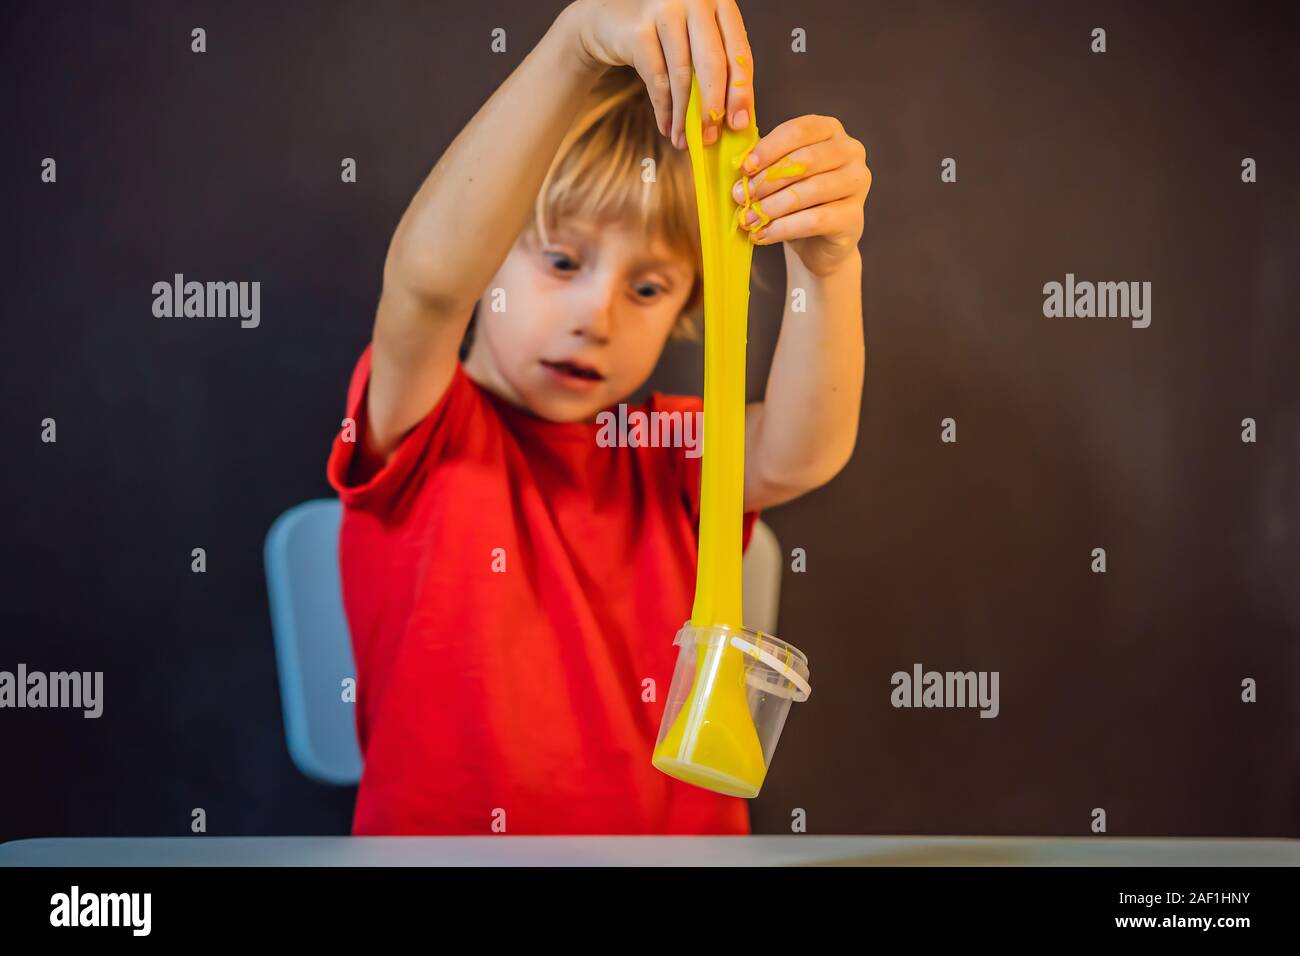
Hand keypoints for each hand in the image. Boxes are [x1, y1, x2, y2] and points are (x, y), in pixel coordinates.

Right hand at [570, 0, 753, 148]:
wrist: (611, 19)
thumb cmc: (663, 34)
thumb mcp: (696, 41)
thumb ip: (717, 67)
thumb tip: (735, 118)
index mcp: (720, 2)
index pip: (738, 51)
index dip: (740, 91)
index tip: (740, 123)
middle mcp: (696, 1)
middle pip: (712, 63)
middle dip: (713, 107)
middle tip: (712, 137)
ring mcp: (666, 11)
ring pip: (682, 76)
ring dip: (684, 116)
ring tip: (684, 140)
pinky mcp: (639, 30)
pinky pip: (657, 80)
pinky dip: (663, 110)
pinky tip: (667, 128)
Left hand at [731, 115, 870, 276]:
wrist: (819, 243)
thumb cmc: (797, 201)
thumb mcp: (781, 175)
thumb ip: (766, 163)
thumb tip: (743, 166)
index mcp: (830, 130)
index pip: (798, 130)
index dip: (768, 149)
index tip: (744, 168)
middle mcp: (851, 151)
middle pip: (804, 160)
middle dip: (767, 180)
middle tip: (741, 197)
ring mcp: (857, 183)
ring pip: (809, 191)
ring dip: (771, 207)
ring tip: (748, 219)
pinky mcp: (854, 217)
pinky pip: (814, 220)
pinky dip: (783, 229)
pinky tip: (763, 235)